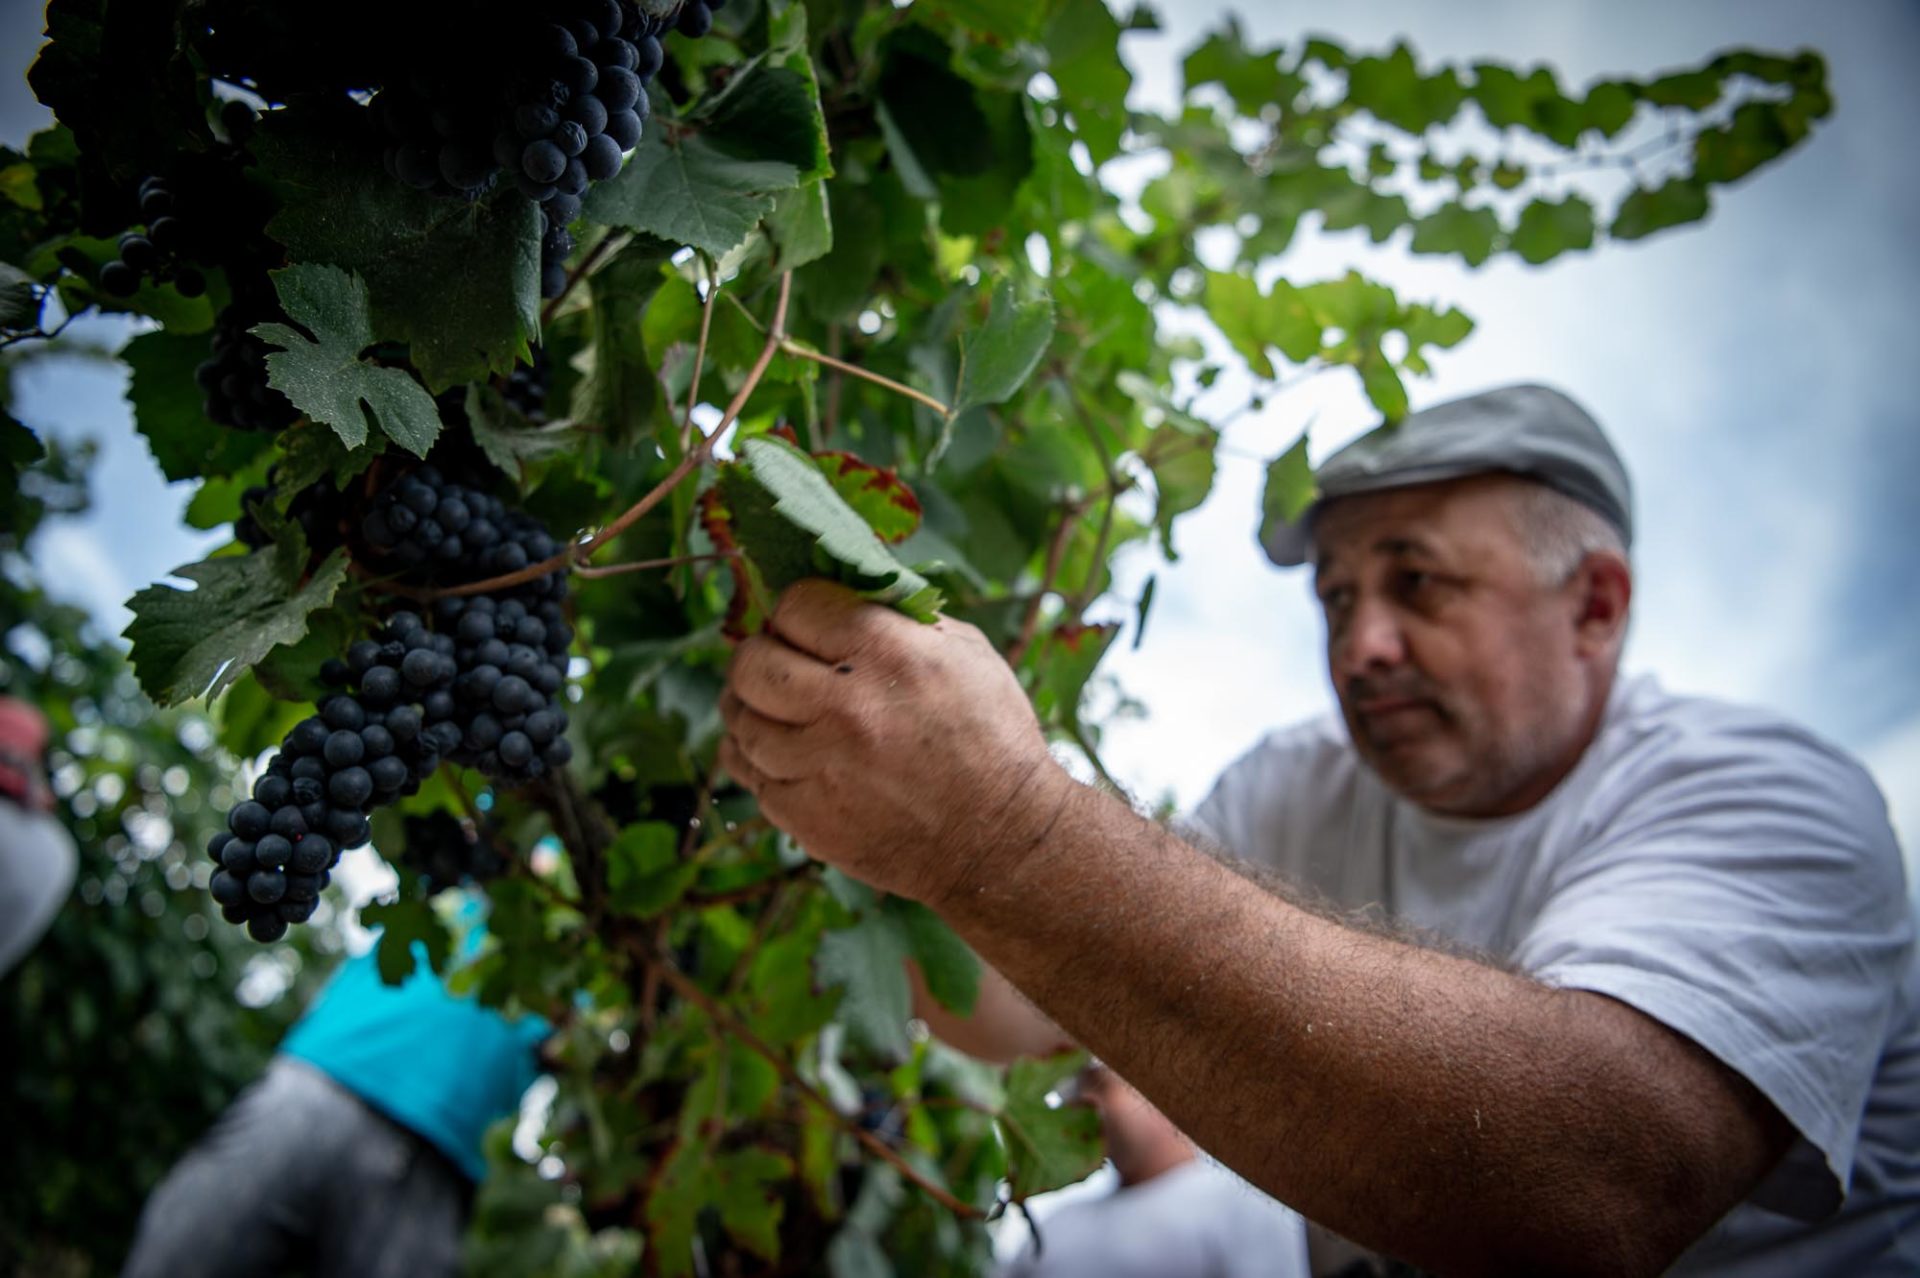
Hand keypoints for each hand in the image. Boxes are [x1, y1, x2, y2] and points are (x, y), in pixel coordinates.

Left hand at [718, 580, 1077, 906]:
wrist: (1001, 841)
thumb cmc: (991, 739)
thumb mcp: (967, 654)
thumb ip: (901, 618)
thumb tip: (844, 594)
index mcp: (888, 655)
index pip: (795, 605)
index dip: (798, 611)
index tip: (807, 626)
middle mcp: (846, 708)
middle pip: (751, 663)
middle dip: (760, 656)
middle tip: (778, 664)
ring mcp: (821, 767)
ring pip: (740, 721)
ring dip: (751, 709)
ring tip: (774, 709)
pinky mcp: (807, 818)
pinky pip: (750, 775)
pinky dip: (759, 760)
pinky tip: (782, 754)